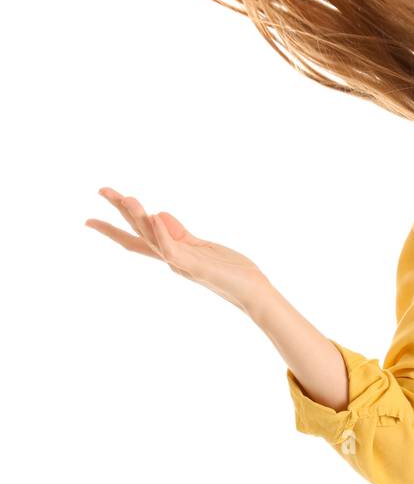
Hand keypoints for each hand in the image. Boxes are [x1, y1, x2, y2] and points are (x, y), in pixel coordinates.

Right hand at [86, 187, 267, 312]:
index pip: (139, 237)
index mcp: (174, 252)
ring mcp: (182, 264)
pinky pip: (174, 248)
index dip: (116, 227)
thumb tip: (158, 213)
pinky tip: (156, 215)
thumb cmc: (232, 270)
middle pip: (140, 233)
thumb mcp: (202, 246)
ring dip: (140, 217)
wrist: (254, 293)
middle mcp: (173, 259)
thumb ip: (180, 232)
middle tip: (101, 190)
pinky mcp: (196, 267)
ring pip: (153, 238)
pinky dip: (164, 232)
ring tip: (126, 197)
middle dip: (121, 212)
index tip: (89, 219)